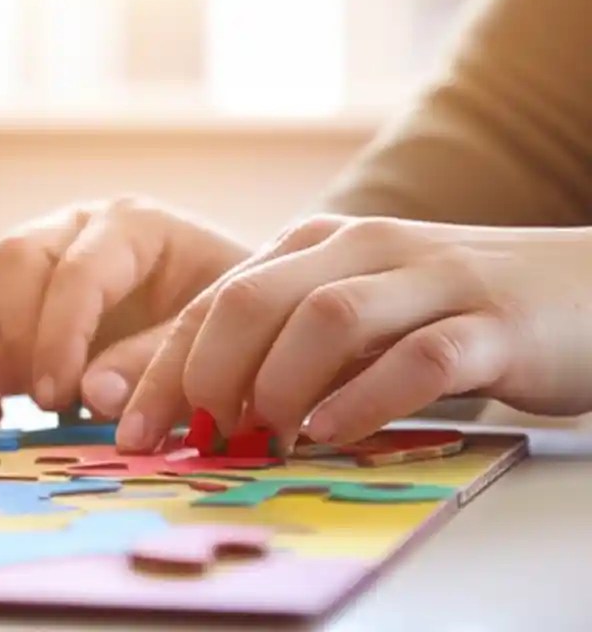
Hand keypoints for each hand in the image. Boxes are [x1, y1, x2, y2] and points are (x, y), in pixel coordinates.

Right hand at [0, 198, 247, 426]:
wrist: (228, 319)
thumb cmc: (222, 323)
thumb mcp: (207, 339)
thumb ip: (153, 363)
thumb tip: (90, 393)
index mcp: (132, 225)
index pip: (74, 270)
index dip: (58, 336)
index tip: (55, 398)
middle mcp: (73, 227)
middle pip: (9, 258)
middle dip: (17, 338)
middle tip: (45, 401)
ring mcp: (36, 253)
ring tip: (22, 403)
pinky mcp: (9, 291)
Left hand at [119, 215, 591, 452]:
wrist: (585, 288)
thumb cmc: (449, 312)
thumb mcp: (356, 315)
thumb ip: (288, 348)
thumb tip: (201, 416)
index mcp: (319, 243)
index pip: (217, 299)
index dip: (166, 367)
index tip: (134, 432)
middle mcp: (365, 247)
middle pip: (254, 298)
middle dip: (205, 373)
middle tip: (197, 437)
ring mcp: (432, 280)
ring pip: (328, 317)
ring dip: (279, 387)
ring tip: (262, 439)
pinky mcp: (494, 324)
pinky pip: (419, 359)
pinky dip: (366, 398)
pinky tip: (332, 432)